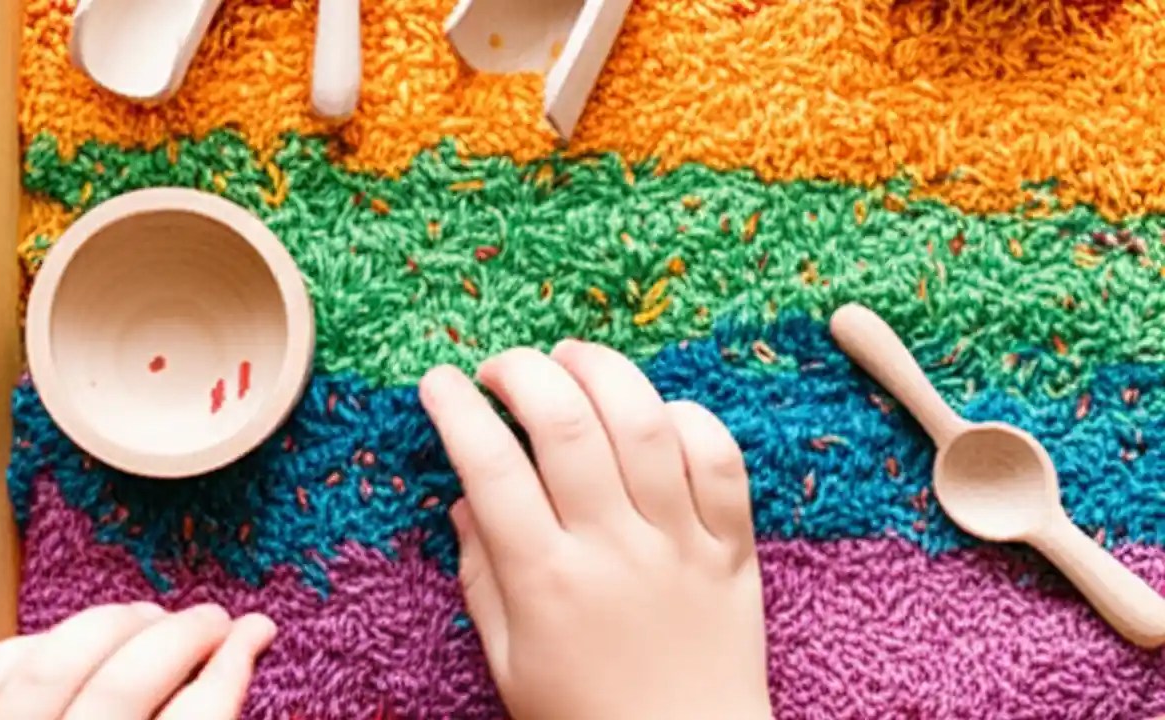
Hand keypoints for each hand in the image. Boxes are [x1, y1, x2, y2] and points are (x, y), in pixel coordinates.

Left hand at [0, 603, 276, 719]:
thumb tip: (228, 684)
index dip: (233, 663)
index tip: (256, 634)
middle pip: (124, 685)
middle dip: (183, 635)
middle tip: (216, 621)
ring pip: (51, 667)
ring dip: (113, 625)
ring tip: (152, 619)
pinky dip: (29, 646)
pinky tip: (72, 641)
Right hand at [419, 340, 770, 719]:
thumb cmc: (587, 718)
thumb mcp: (508, 661)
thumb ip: (482, 577)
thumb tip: (466, 501)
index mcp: (546, 581)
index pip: (489, 467)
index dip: (455, 409)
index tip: (439, 382)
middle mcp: (613, 549)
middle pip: (565, 424)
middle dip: (522, 372)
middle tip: (501, 369)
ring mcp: (679, 541)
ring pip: (643, 422)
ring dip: (600, 371)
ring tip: (571, 360)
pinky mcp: (732, 544)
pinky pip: (719, 456)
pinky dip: (687, 417)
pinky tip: (654, 412)